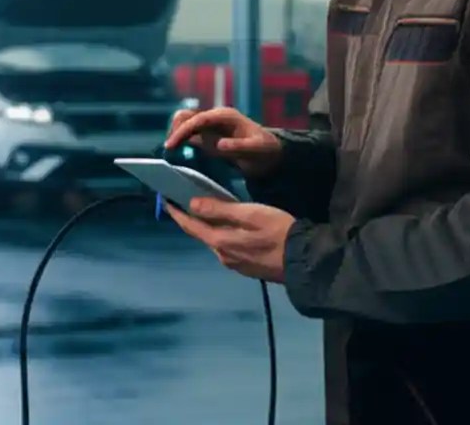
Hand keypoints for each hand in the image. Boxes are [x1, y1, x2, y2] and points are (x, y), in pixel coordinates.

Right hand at [165, 107, 281, 177]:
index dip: (183, 130)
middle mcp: (215, 116)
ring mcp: (211, 124)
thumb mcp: (256, 150)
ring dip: (176, 133)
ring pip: (185, 121)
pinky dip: (181, 137)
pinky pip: (190, 131)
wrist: (269, 152)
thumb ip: (238, 146)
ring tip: (171, 150)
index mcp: (226, 116)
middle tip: (170, 149)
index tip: (171, 145)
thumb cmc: (264, 149)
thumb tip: (219, 144)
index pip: (199, 119)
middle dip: (176, 130)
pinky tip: (176, 149)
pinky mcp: (209, 133)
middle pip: (187, 116)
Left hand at [165, 198, 294, 282]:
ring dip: (209, 228)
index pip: (190, 226)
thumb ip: (220, 210)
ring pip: (216, 242)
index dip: (177, 213)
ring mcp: (235, 264)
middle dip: (192, 219)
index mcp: (220, 241)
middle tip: (185, 202)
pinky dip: (223, 235)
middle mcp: (222, 255)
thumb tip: (192, 204)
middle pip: (202, 235)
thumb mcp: (250, 213)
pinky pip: (228, 248)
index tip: (166, 201)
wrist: (303, 261)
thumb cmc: (277, 231)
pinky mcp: (247, 267)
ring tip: (208, 212)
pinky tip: (230, 228)